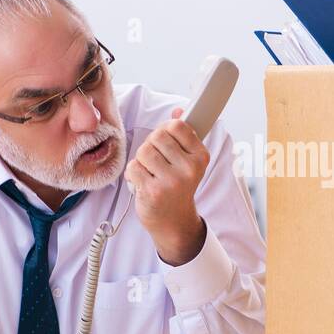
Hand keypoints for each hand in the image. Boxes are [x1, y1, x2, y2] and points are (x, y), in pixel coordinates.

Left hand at [125, 106, 209, 265]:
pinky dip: (133, 174)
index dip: (165, 131)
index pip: (177, 125)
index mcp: (200, 157)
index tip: (166, 144)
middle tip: (155, 162)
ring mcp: (172, 181)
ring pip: (143, 151)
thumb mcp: (187, 161)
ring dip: (141, 161)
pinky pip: (133, 167)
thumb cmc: (178, 187)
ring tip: (150, 174)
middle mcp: (189, 169)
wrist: (174, 222)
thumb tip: (178, 110)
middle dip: (151, 146)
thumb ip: (183, 135)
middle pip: (157, 136)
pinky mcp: (153, 192)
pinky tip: (142, 183)